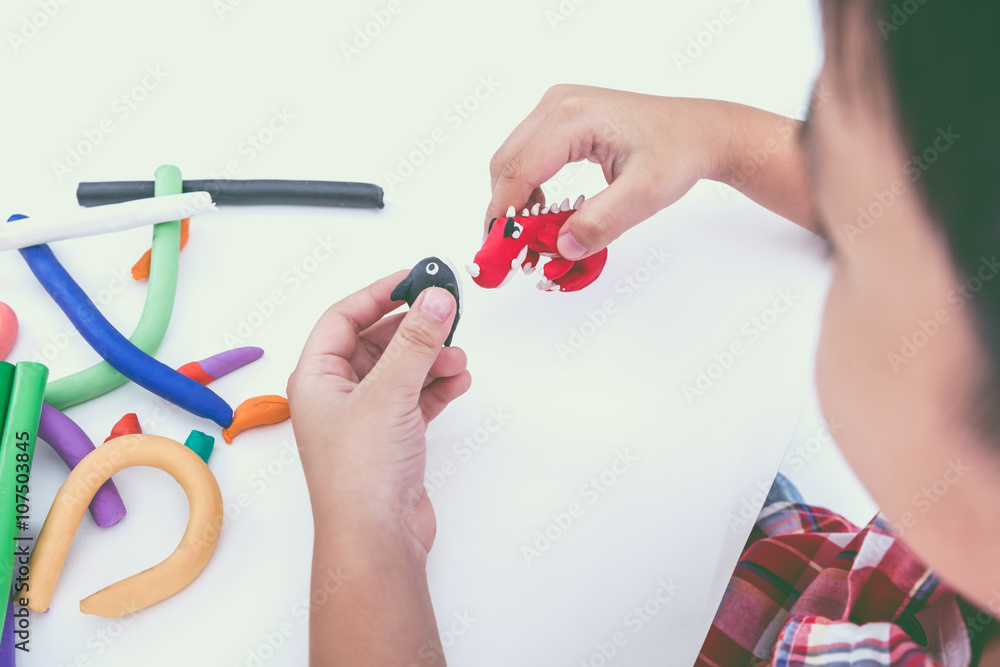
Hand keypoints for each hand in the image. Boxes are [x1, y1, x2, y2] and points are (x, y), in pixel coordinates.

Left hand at [287, 271, 471, 558]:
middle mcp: (337, 394)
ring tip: (457, 359)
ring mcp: (365, 417)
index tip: (415, 277)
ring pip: (401, 369)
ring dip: (431, 358)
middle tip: (447, 311)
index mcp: (316, 377)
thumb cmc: (359, 475)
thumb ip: (416, 341)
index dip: (379, 293)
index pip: (344, 317)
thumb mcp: (389, 392)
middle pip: (377, 341)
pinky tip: (457, 383)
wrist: (375, 538)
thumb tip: (435, 298)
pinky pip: (416, 396)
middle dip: (414, 328)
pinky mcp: (392, 437)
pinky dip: (437, 387)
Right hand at [487, 85, 737, 258]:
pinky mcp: (562, 119)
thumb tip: (561, 246)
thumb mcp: (645, 194)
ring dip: (514, 201)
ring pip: (512, 161)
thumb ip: (601, 222)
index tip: (498, 252)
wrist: (700, 132)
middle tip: (511, 252)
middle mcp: (558, 105)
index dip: (503, 216)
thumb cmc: (678, 152)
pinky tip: (543, 214)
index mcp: (573, 117)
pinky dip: (528, 189)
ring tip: (531, 237)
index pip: (518, 171)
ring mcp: (558, 108)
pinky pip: (528, 156)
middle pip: (506, 164)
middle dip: (504, 212)